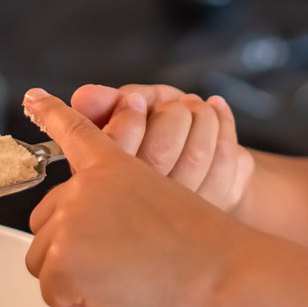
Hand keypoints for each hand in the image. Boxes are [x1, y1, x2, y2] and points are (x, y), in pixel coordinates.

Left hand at [23, 88, 249, 306]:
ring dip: (74, 279)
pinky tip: (117, 297)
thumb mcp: (165, 206)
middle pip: (44, 222)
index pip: (77, 132)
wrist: (220, 272)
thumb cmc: (204, 253)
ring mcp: (70, 221)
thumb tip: (105, 235)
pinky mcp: (63, 259)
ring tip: (122, 283)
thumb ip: (124, 209)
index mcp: (113, 166)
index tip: (34, 97)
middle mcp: (85, 187)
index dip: (53, 113)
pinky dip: (80, 304)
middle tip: (112, 266)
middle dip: (68, 249)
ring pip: (44, 262)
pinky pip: (54, 293)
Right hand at [67, 83, 254, 212]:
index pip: (114, 151)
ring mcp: (177, 210)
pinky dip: (224, 123)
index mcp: (105, 180)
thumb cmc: (160, 132)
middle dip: (173, 114)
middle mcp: (139, 204)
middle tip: (176, 105)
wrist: (205, 159)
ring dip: (202, 117)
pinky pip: (225, 158)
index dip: (127, 119)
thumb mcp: (130, 110)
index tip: (135, 101)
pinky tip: (216, 111)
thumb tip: (83, 96)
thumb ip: (107, 102)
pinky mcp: (213, 206)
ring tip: (198, 107)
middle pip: (160, 151)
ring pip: (197, 153)